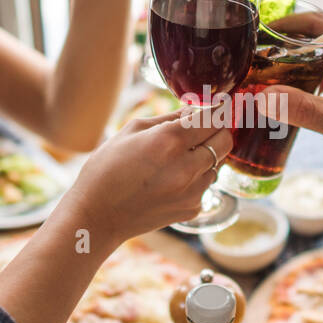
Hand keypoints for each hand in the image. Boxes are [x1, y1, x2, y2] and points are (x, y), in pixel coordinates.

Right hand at [59, 109, 233, 243]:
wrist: (98, 216)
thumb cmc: (107, 169)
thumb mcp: (131, 131)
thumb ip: (169, 118)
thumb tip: (195, 110)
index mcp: (169, 140)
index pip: (213, 118)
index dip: (217, 110)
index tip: (219, 106)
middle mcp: (187, 166)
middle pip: (225, 140)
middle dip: (218, 131)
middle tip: (204, 129)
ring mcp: (192, 191)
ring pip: (218, 164)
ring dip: (205, 157)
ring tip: (178, 159)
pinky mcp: (192, 209)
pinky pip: (206, 185)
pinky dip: (196, 179)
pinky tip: (171, 180)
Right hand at [270, 29, 322, 196]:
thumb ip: (302, 109)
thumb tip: (263, 97)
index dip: (290, 26)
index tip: (264, 34)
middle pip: (322, 42)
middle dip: (290, 49)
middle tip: (261, 60)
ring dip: (302, 69)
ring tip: (272, 79)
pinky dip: (314, 87)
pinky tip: (297, 101)